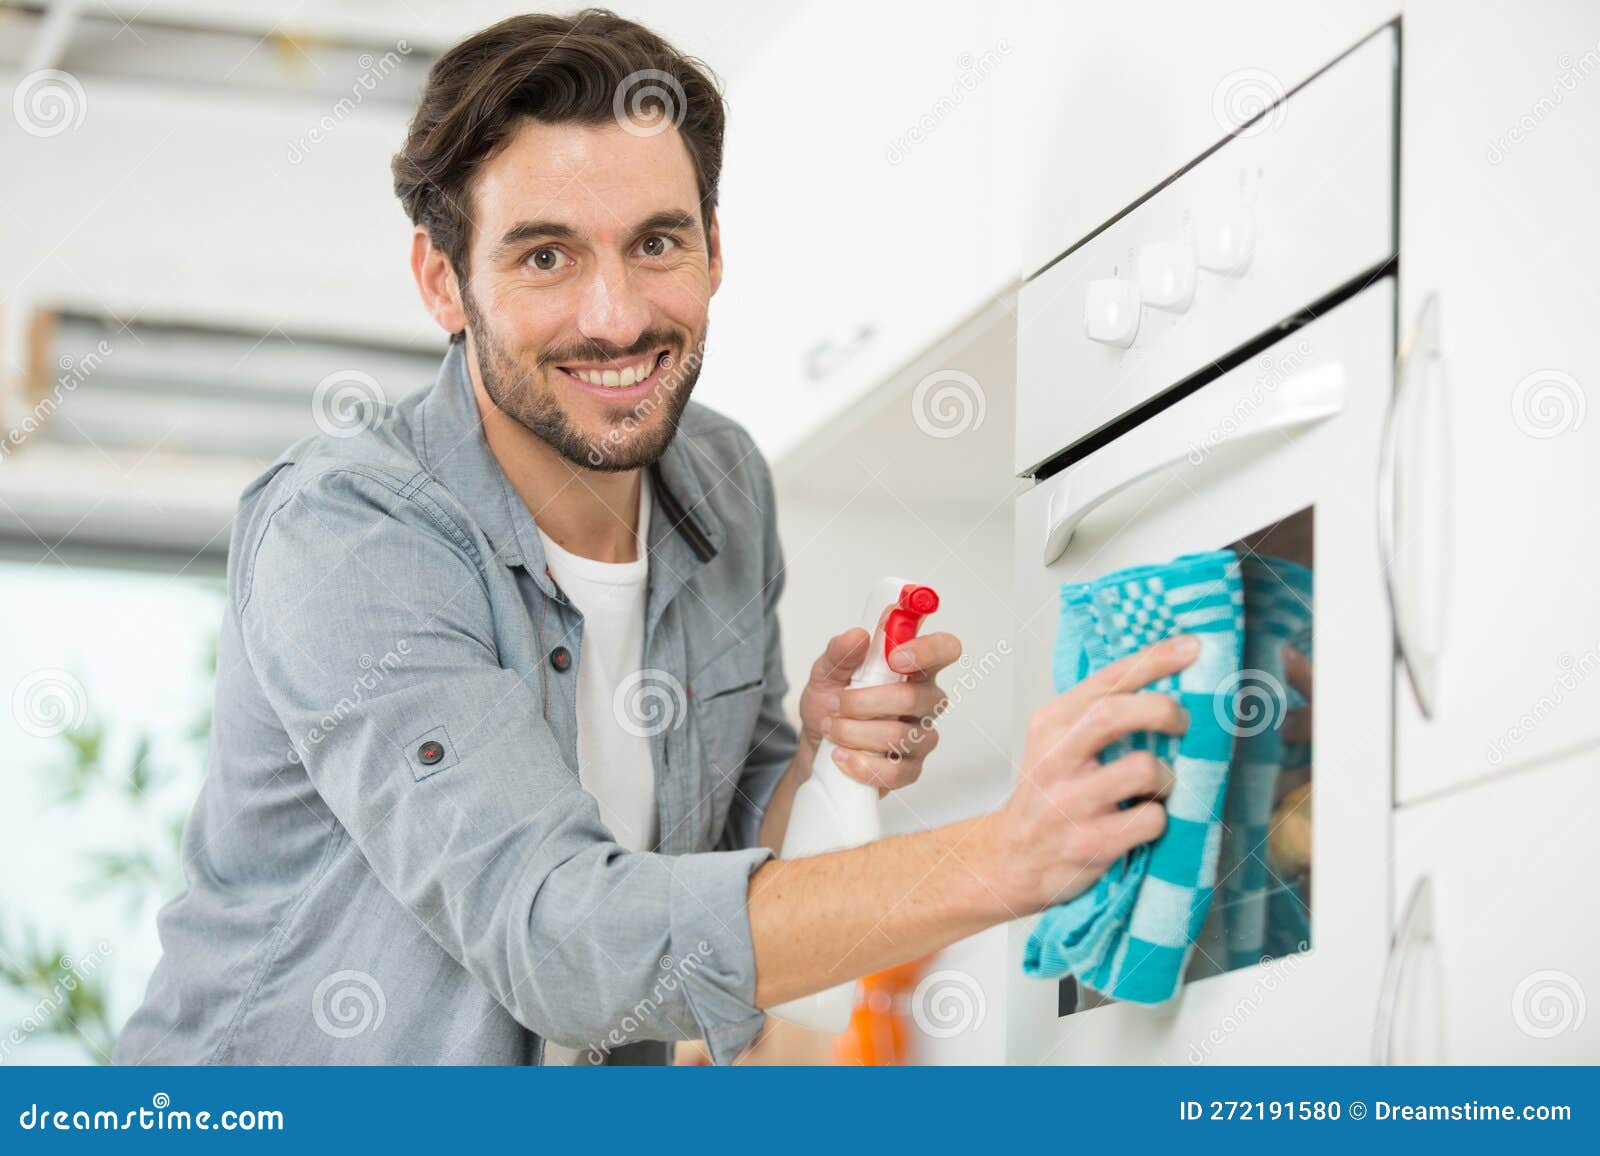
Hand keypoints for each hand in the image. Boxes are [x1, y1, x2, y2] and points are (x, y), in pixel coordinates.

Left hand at [797, 626, 963, 793]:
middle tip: (836, 704)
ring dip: (855, 732)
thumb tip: (858, 635)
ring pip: (900, 736)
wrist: (815, 747)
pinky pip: (895, 772)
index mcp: (912, 669)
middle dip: (865, 702)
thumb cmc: (830, 705)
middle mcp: (924, 701)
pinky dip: (860, 763)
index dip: (928, 650)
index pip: (944, 649)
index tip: (894, 656)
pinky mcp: (910, 769)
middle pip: (916, 699)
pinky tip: (842, 756)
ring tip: (832, 728)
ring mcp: (920, 737)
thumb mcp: (825, 672)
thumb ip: (840, 652)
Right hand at [983, 635, 1197, 913]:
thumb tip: (1165, 681)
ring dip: (1166, 777)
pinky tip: (1143, 821)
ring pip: (1143, 768)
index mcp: (1051, 723)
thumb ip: (1096, 714)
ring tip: (1158, 788)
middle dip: (1163, 710)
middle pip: (1114, 713)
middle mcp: (1054, 757)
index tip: (1192, 647)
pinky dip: (1159, 819)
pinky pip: (1151, 819)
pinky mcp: (1089, 843)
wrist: (1013, 860)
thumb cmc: (1049, 795)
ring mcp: (1069, 802)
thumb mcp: (1057, 744)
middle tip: (1183, 723)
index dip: (1154, 660)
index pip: (1106, 679)